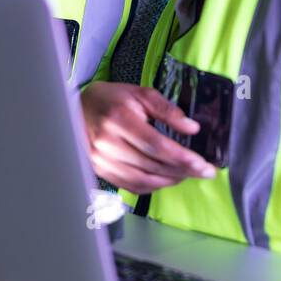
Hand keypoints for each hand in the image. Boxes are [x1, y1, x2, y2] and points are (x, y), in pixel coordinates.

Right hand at [79, 81, 215, 193]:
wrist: (77, 109)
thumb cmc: (111, 99)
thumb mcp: (140, 94)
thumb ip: (167, 110)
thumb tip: (192, 128)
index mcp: (119, 119)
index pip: (156, 145)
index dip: (182, 157)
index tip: (202, 164)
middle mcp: (108, 143)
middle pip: (152, 165)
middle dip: (183, 171)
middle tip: (203, 172)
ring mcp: (101, 160)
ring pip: (142, 180)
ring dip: (169, 181)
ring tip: (187, 175)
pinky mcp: (100, 171)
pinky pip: (131, 186)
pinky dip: (153, 187)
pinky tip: (166, 179)